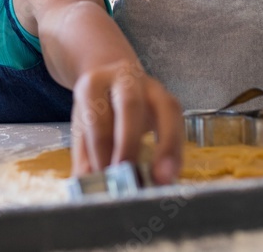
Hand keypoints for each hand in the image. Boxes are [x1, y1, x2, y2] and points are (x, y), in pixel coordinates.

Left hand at [70, 60, 182, 183]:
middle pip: (130, 105)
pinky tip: (170, 173)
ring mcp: (152, 86)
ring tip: (162, 178)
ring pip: (166, 109)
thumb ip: (85, 156)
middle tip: (128, 177)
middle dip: (129, 142)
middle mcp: (125, 78)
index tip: (104, 179)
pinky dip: (175, 150)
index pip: (96, 118)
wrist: (112, 80)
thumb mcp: (83, 127)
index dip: (100, 151)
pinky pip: (179, 123)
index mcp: (94, 84)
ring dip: (166, 146)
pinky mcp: (170, 100)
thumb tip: (89, 183)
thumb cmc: (97, 109)